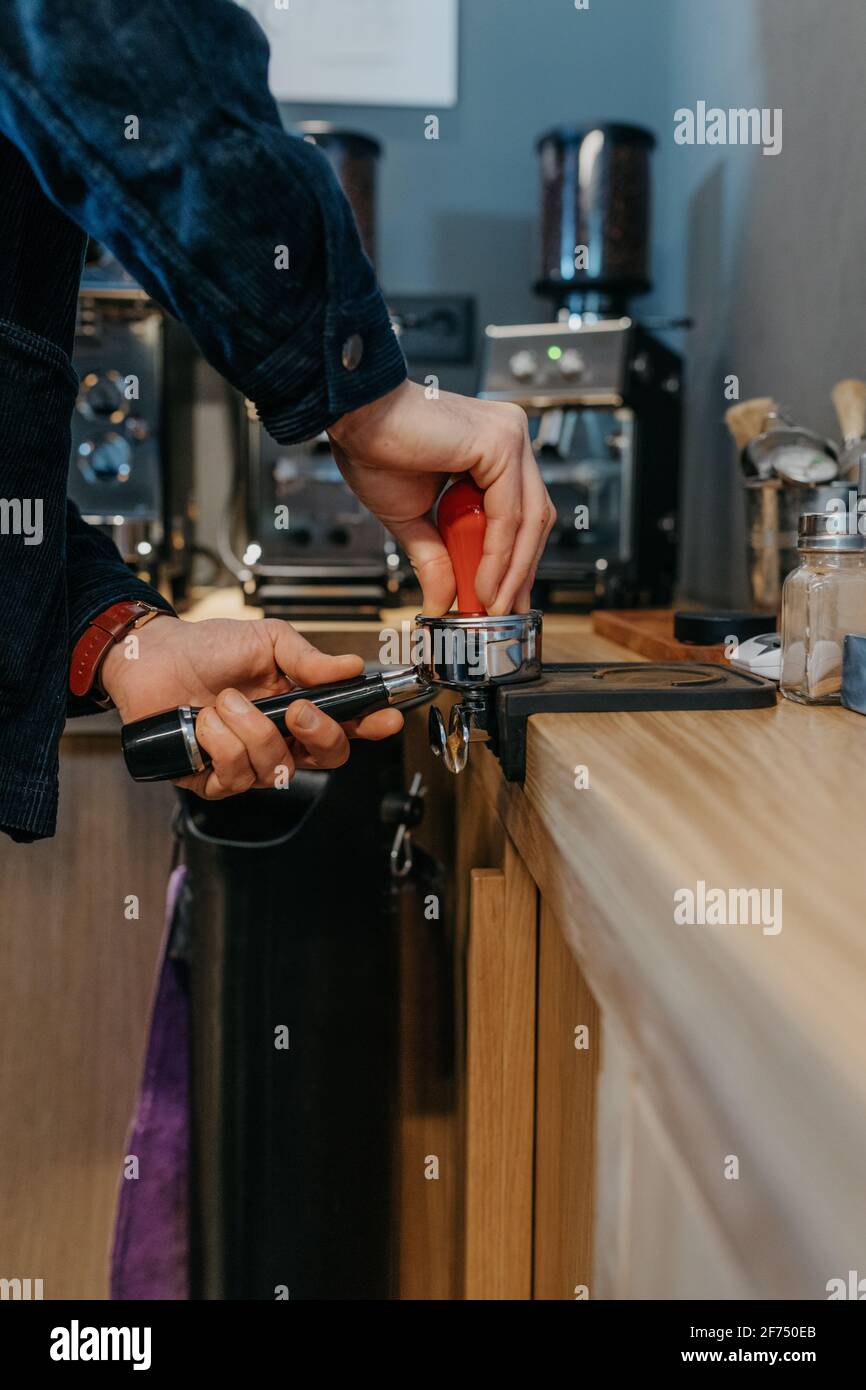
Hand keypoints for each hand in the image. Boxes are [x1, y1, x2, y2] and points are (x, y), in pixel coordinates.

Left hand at [100, 615, 402, 798]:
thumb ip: (309, 658)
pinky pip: (235, 777)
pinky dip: (220, 744)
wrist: (154, 658)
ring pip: (276, 768)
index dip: (372, 726)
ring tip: (224, 701)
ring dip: (250, 729)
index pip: (348, 726)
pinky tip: (205, 723)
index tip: (387, 719)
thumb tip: (351, 666)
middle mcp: (280, 740)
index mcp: (301, 707)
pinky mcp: (214, 781)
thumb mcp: (267, 640)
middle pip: (326, 759)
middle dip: (318, 734)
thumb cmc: (208, 648)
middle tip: (298, 708)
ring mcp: (249, 764)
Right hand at [328, 379, 554, 615]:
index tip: (502, 598)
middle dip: (520, 571)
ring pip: (529, 518)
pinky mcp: (501, 443)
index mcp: (495, 448)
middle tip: (504, 610)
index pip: (522, 513)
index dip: (516, 561)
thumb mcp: (413, 518)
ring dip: (510, 571)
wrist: (353, 418)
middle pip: (534, 517)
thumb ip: (436, 556)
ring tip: (490, 604)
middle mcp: (509, 437)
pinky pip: (509, 513)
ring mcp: (510, 436)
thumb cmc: (375, 448)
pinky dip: (498, 555)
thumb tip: (441, 601)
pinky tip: (483, 581)